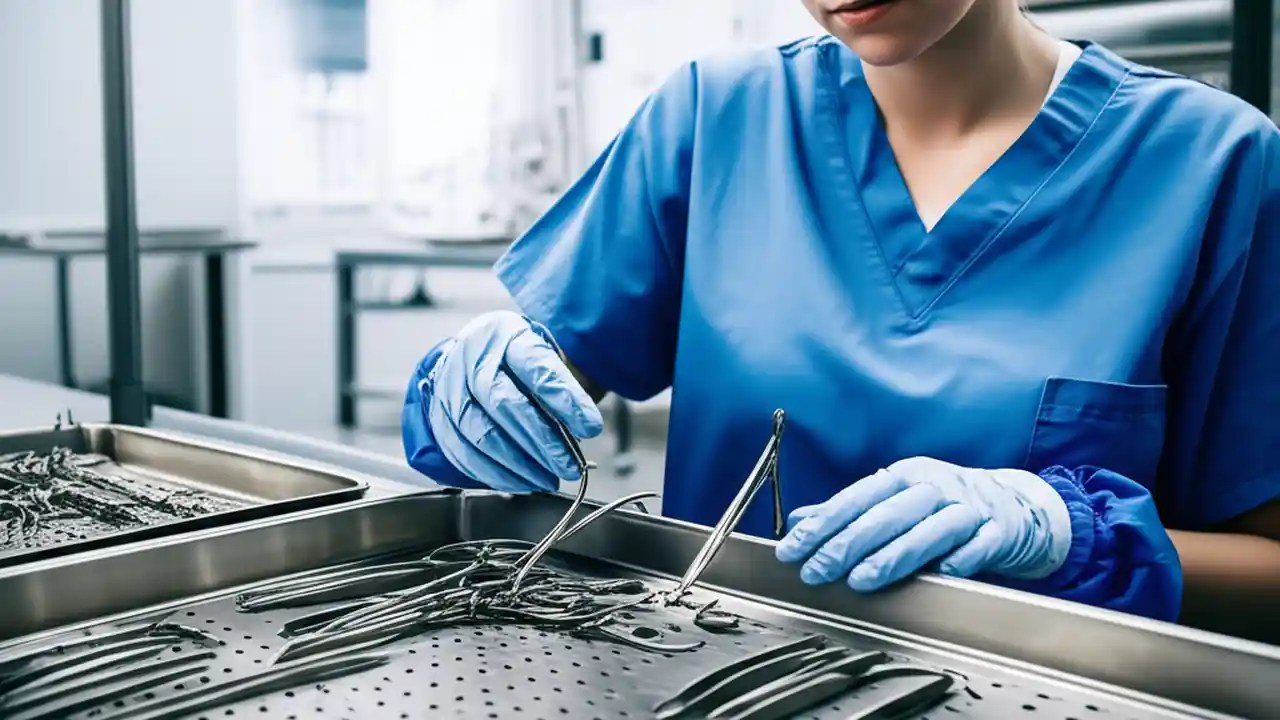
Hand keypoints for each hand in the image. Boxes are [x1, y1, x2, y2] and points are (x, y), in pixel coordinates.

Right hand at [425, 311, 603, 492]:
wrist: (468, 358)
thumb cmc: (515, 360)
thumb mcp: (543, 354)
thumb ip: (561, 387)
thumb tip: (584, 429)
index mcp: (504, 334)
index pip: (536, 367)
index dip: (565, 399)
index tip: (591, 427)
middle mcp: (470, 357)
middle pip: (504, 402)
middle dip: (542, 440)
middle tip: (570, 465)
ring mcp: (448, 388)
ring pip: (481, 433)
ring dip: (520, 464)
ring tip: (549, 479)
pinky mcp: (438, 419)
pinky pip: (464, 453)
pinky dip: (496, 474)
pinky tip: (522, 481)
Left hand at [775, 457, 1071, 590]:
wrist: (1015, 506)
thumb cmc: (944, 505)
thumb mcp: (896, 500)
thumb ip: (849, 512)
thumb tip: (799, 520)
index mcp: (904, 475)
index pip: (855, 498)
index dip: (821, 524)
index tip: (791, 550)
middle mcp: (935, 486)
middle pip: (886, 514)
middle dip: (846, 544)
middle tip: (816, 572)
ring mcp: (969, 508)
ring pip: (929, 530)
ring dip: (893, 555)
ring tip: (860, 581)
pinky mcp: (999, 531)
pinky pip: (979, 545)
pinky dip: (962, 558)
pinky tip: (941, 572)